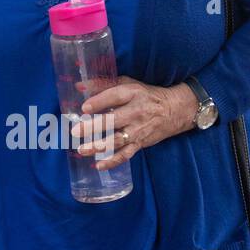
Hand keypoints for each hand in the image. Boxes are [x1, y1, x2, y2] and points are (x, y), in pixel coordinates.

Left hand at [72, 76, 198, 170]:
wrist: (174, 110)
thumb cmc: (145, 95)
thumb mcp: (128, 84)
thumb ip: (103, 84)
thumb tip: (78, 85)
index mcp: (132, 94)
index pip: (115, 97)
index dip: (99, 102)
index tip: (84, 108)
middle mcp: (135, 112)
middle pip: (113, 120)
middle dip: (93, 127)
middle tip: (75, 131)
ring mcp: (138, 130)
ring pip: (117, 140)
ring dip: (99, 146)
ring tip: (82, 150)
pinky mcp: (140, 143)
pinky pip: (126, 154)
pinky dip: (113, 161)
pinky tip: (99, 165)